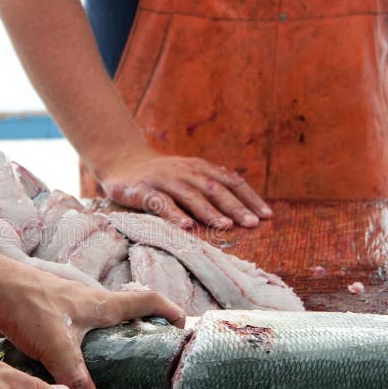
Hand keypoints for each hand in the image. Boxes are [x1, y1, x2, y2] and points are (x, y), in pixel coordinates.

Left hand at [0, 275, 185, 388]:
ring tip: (109, 369)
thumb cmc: (26, 303)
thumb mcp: (55, 344)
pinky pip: (71, 334)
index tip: (182, 323)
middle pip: (123, 313)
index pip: (144, 301)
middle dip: (138, 330)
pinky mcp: (47, 316)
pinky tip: (68, 368)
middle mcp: (87, 303)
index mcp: (99, 304)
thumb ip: (74, 376)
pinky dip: (78, 347)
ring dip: (106, 341)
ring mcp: (66, 309)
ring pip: (95, 325)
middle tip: (146, 355)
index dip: (167, 310)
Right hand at [100, 149, 271, 228]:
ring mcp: (163, 180)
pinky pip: (160, 203)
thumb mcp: (187, 175)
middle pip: (214, 188)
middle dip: (235, 206)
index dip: (249, 197)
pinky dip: (174, 215)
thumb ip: (209, 186)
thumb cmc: (161, 176)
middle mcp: (184, 171)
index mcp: (199, 168)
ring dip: (209, 211)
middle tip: (252, 224)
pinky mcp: (143, 190)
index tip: (267, 215)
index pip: (230, 181)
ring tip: (225, 226)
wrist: (121, 161)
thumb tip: (243, 206)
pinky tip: (187, 227)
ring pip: (190, 195)